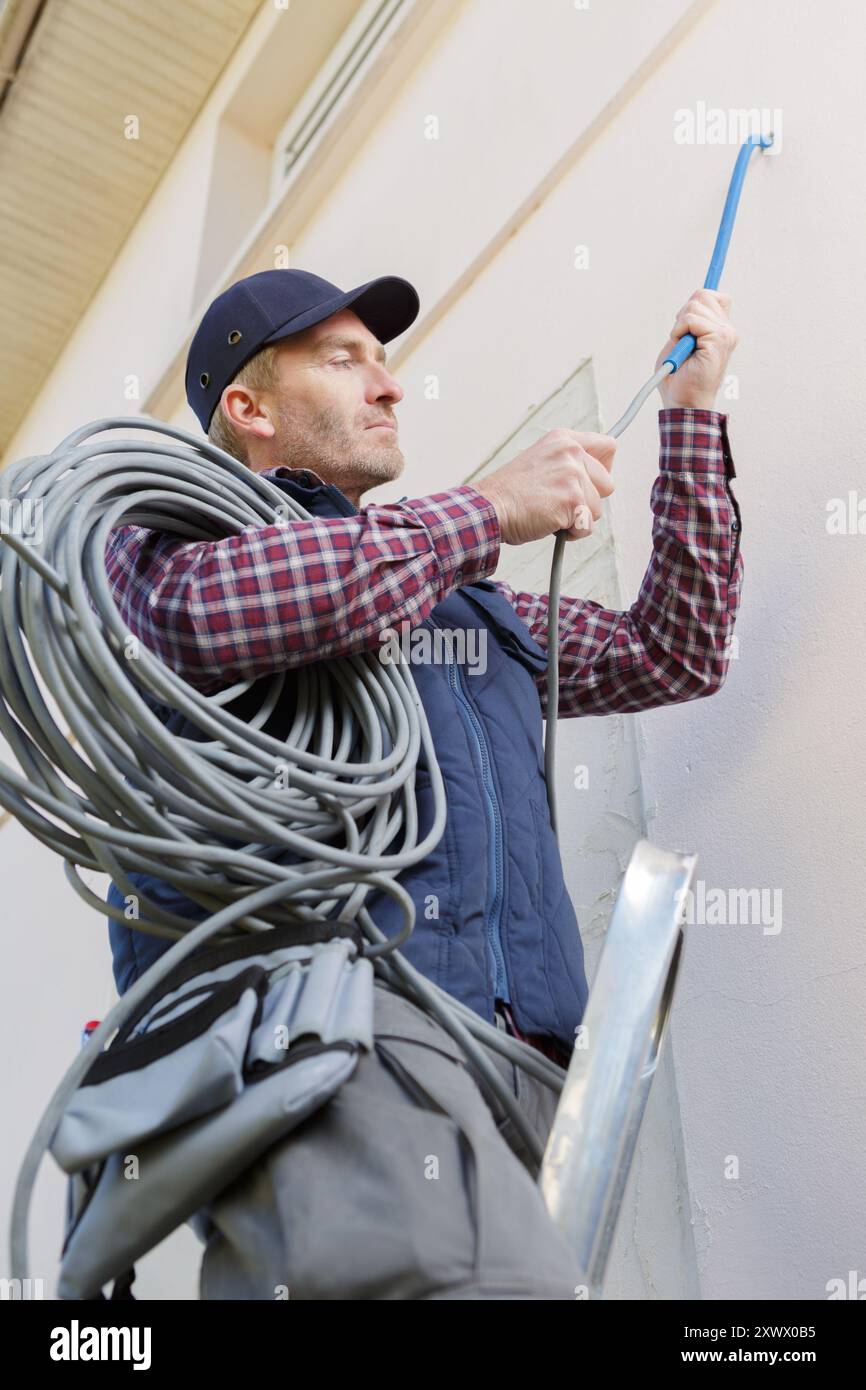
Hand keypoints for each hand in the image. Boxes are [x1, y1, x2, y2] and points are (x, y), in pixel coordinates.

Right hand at [475, 429, 615, 544]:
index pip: (608, 447)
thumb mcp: (541, 462)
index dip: (603, 470)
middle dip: (589, 500)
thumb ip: (567, 464)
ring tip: (550, 513)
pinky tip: (550, 523)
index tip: (590, 482)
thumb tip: (593, 481)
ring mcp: (572, 475)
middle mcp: (571, 453)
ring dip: (577, 518)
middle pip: (607, 483)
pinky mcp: (572, 500)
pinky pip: (587, 526)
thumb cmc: (509, 493)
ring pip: (597, 508)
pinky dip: (571, 533)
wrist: (488, 508)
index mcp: (563, 440)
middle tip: (561, 503)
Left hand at [655, 289, 738, 409]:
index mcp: (721, 330)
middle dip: (683, 316)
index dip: (696, 303)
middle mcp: (728, 330)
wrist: (683, 403)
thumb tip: (693, 300)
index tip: (684, 324)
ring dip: (680, 327)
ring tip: (683, 350)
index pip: (714, 296)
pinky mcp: (719, 339)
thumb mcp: (680, 341)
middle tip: (681, 342)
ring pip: (695, 305)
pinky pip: (691, 319)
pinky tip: (684, 351)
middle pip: (702, 295)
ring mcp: (726, 334)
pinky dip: (680, 333)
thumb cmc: (679, 378)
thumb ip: (688, 319)